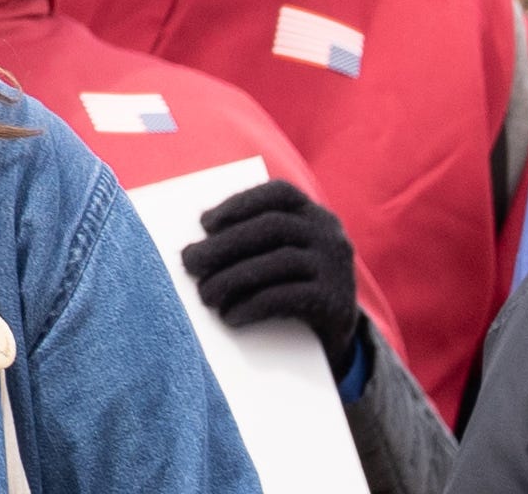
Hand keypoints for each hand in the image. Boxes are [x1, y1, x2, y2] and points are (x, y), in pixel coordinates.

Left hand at [180, 180, 358, 368]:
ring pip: (278, 262)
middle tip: (190, 263)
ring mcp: (337, 268)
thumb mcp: (278, 254)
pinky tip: (230, 316)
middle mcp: (330, 235)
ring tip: (205, 295)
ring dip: (232, 278)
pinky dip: (252, 305)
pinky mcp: (336, 303)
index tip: (204, 223)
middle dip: (225, 244)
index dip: (240, 203)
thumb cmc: (291, 284)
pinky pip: (288, 298)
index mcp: (314, 214)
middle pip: (272, 227)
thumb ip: (250, 240)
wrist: (335, 333)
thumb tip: (195, 247)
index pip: (278, 194)